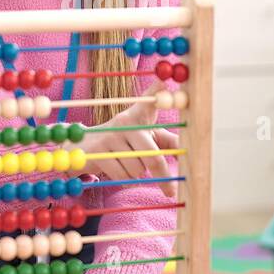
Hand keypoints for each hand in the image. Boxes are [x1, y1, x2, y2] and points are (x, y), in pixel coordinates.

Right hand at [82, 82, 178, 196]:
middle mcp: (126, 121)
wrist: (84, 147)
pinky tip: (117, 169)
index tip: (164, 81)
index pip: (150, 100)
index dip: (157, 91)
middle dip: (162, 176)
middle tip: (170, 192)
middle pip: (152, 156)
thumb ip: (167, 142)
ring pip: (137, 169)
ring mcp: (111, 135)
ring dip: (136, 175)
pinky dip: (124, 179)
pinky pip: (121, 175)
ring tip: (128, 165)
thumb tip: (189, 150)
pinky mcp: (99, 150)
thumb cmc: (123, 143)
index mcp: (139, 115)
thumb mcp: (145, 137)